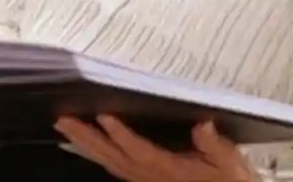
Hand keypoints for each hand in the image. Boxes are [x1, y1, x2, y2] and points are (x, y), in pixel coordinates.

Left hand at [55, 115, 254, 181]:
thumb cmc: (228, 181)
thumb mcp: (229, 163)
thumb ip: (214, 145)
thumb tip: (203, 125)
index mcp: (169, 169)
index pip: (140, 150)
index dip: (122, 134)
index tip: (105, 116)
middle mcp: (150, 176)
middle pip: (113, 155)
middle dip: (87, 137)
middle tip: (64, 119)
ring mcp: (143, 180)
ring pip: (107, 161)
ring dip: (84, 144)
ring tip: (63, 125)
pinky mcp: (141, 179)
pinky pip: (112, 166)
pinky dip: (94, 153)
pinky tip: (81, 142)